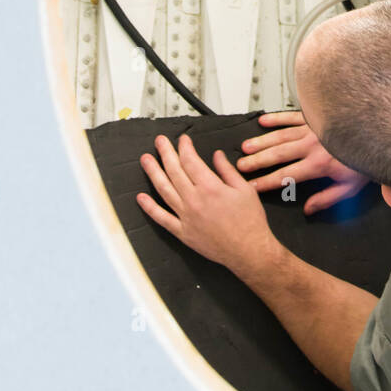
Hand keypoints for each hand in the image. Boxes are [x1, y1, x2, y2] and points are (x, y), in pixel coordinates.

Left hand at [137, 134, 277, 275]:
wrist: (249, 251)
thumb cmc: (250, 221)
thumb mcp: (245, 190)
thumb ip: (227, 170)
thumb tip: (216, 155)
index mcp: (210, 187)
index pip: (191, 161)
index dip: (185, 147)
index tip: (183, 140)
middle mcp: (194, 200)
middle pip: (174, 171)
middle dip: (165, 153)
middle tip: (159, 141)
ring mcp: (186, 217)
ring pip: (164, 190)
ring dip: (153, 173)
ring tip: (145, 160)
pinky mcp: (183, 232)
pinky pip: (162, 218)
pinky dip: (150, 208)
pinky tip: (141, 198)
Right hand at [236, 111, 369, 214]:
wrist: (379, 133)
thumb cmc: (366, 160)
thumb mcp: (351, 188)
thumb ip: (327, 199)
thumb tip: (308, 209)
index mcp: (318, 165)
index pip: (286, 176)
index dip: (266, 182)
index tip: (251, 187)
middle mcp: (312, 146)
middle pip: (278, 154)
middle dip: (257, 161)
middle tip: (240, 166)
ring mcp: (312, 129)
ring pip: (281, 135)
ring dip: (262, 142)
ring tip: (245, 148)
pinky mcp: (315, 116)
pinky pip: (292, 116)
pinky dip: (277, 118)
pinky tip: (263, 121)